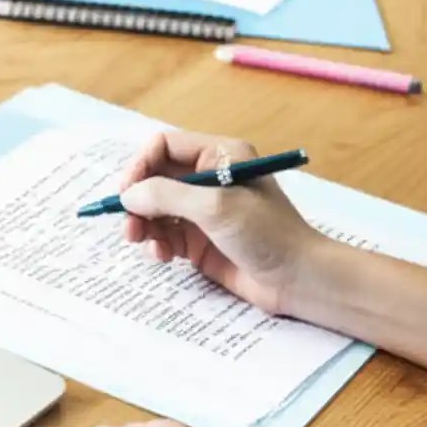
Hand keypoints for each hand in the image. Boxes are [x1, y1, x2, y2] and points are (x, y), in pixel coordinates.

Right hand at [119, 132, 322, 313]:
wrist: (299, 280)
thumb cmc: (267, 234)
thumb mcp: (215, 207)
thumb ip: (166, 196)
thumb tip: (128, 195)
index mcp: (219, 156)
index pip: (164, 147)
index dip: (141, 166)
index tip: (127, 193)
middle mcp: (209, 179)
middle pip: (154, 179)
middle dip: (138, 201)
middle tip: (129, 224)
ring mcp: (203, 211)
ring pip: (155, 210)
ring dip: (143, 225)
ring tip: (141, 242)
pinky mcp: (199, 240)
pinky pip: (164, 236)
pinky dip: (157, 244)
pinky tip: (162, 256)